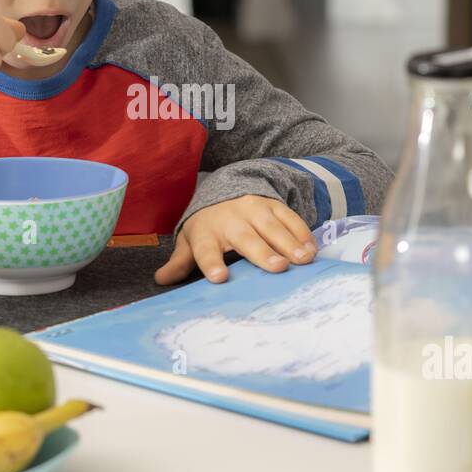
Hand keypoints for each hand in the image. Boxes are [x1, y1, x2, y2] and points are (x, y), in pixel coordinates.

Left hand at [154, 195, 316, 284]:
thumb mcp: (191, 243)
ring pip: (272, 226)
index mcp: (206, 234)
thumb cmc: (208, 228)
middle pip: (246, 238)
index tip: (219, 278)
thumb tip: (160, 280)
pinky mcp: (273, 205)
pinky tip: (312, 250)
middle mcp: (230, 220)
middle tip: (278, 268)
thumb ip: (179, 263)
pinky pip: (290, 218)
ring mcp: (254, 210)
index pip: (206, 251)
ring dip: (289, 243)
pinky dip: (302, 233)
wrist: (225, 192)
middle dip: (262, 252)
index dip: (211, 263)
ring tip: (303, 260)